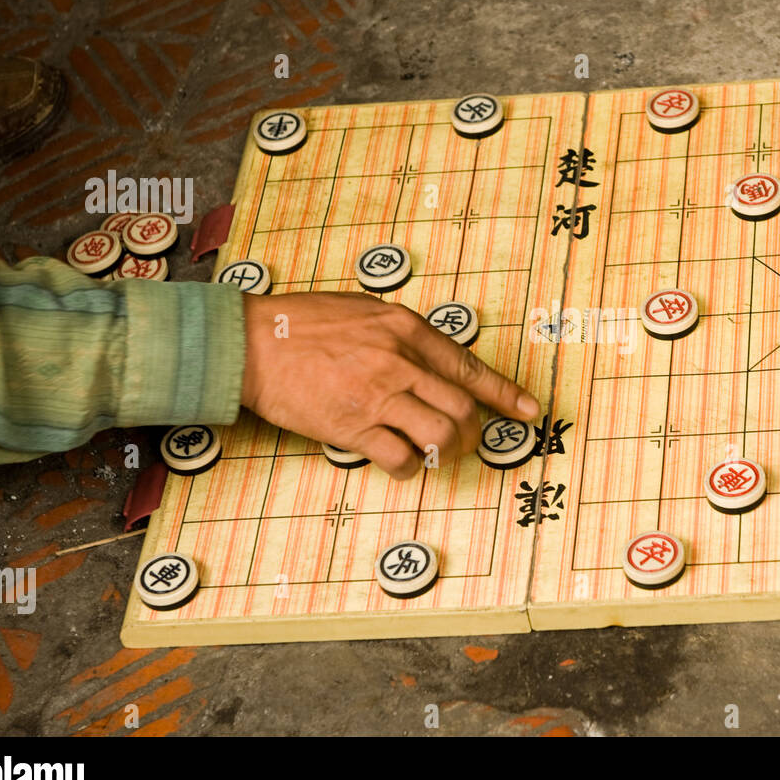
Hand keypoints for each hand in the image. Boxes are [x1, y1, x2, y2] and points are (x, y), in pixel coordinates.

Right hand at [240, 292, 540, 479]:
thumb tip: (432, 358)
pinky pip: (401, 458)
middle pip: (463, 409)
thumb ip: (402, 334)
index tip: (528, 411)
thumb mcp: (364, 311)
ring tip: (437, 455)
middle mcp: (399, 361)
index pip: (469, 367)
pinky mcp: (352, 426)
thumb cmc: (302, 324)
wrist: (251, 342)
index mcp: (406, 328)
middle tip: (469, 441)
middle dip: (476, 433)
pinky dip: (410, 468)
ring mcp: (377, 396)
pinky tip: (402, 464)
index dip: (504, 394)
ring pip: (441, 436)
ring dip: (448, 453)